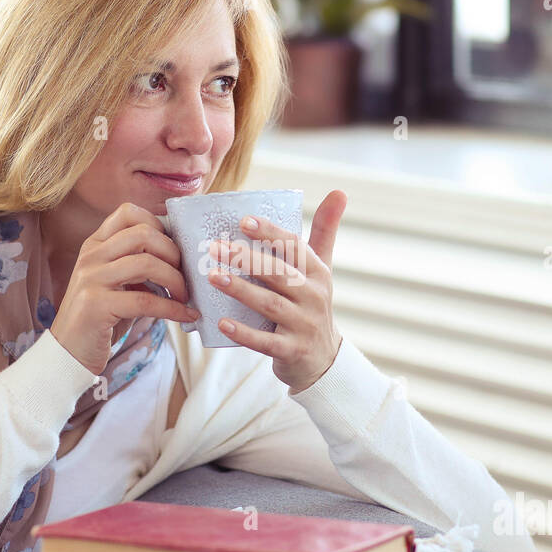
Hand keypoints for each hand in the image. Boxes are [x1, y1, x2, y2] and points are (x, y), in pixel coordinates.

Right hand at [49, 202, 200, 374]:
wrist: (68, 353)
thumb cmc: (101, 318)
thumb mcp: (116, 284)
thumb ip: (137, 266)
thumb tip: (182, 259)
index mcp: (95, 245)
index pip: (128, 213)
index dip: (159, 224)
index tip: (175, 248)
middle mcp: (91, 257)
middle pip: (143, 234)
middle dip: (174, 253)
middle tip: (186, 275)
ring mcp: (91, 279)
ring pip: (147, 264)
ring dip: (176, 281)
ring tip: (185, 296)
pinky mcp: (96, 306)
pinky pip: (145, 301)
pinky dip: (173, 309)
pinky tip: (185, 316)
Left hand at [206, 190, 346, 393]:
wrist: (323, 359)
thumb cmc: (312, 304)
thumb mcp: (322, 269)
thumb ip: (324, 231)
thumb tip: (339, 191)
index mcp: (318, 273)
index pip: (295, 248)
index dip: (270, 234)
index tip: (243, 221)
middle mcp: (313, 297)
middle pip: (279, 273)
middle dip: (247, 259)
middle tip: (215, 247)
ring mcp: (303, 325)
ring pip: (270, 304)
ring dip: (241, 290)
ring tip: (213, 277)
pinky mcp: (291, 350)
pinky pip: (265, 341)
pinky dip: (243, 333)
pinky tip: (222, 321)